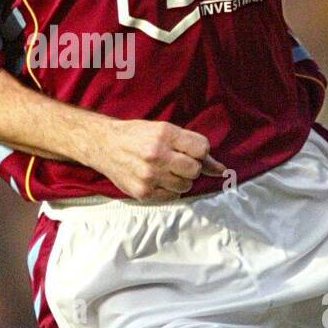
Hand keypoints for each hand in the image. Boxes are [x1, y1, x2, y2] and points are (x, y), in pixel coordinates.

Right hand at [96, 119, 226, 199]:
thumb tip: (222, 170)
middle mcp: (156, 155)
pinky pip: (173, 196)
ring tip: (166, 170)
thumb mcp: (164, 131)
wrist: (105, 145)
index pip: (202, 149)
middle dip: (191, 166)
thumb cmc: (138, 136)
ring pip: (186, 185)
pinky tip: (158, 179)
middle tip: (177, 161)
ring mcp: (149, 176)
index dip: (200, 152)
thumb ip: (193, 147)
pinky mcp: (143, 192)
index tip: (189, 151)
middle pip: (195, 169)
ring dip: (181, 179)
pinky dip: (170, 189)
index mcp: (164, 134)